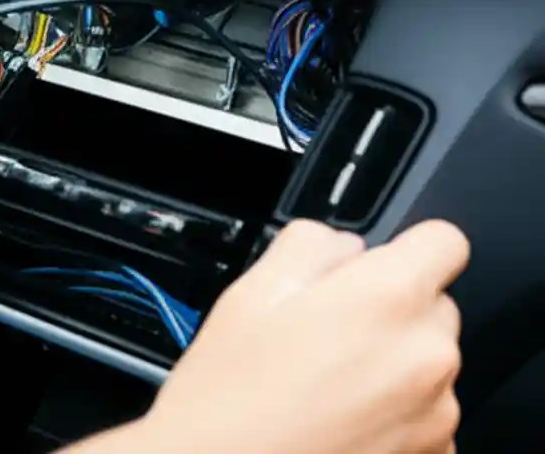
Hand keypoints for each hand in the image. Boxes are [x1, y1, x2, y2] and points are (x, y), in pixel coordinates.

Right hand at [65, 219, 467, 453]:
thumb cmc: (229, 396)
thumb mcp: (250, 292)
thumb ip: (310, 246)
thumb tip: (342, 247)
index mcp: (388, 296)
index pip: (444, 241)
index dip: (405, 250)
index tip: (375, 270)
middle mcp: (428, 353)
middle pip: (434, 306)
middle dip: (390, 311)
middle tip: (326, 334)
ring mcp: (437, 412)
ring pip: (429, 363)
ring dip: (393, 366)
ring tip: (324, 384)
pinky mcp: (434, 453)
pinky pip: (428, 416)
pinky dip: (396, 415)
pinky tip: (341, 419)